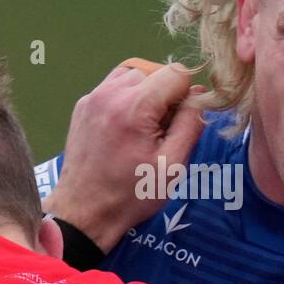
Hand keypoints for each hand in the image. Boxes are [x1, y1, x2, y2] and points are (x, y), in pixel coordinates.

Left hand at [43, 61, 205, 251]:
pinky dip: (127, 98)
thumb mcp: (172, 166)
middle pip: (154, 71)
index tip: (184, 119)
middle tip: (164, 130)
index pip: (176, 73)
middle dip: (166, 95)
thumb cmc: (131, 195)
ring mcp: (92, 97)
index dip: (188, 94)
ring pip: (133, 75)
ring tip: (146, 127)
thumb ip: (190, 125)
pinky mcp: (83, 105)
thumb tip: (200, 97)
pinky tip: (127, 128)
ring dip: (147, 93)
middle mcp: (110, 94)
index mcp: (134, 107)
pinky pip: (113, 87)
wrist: (84, 211)